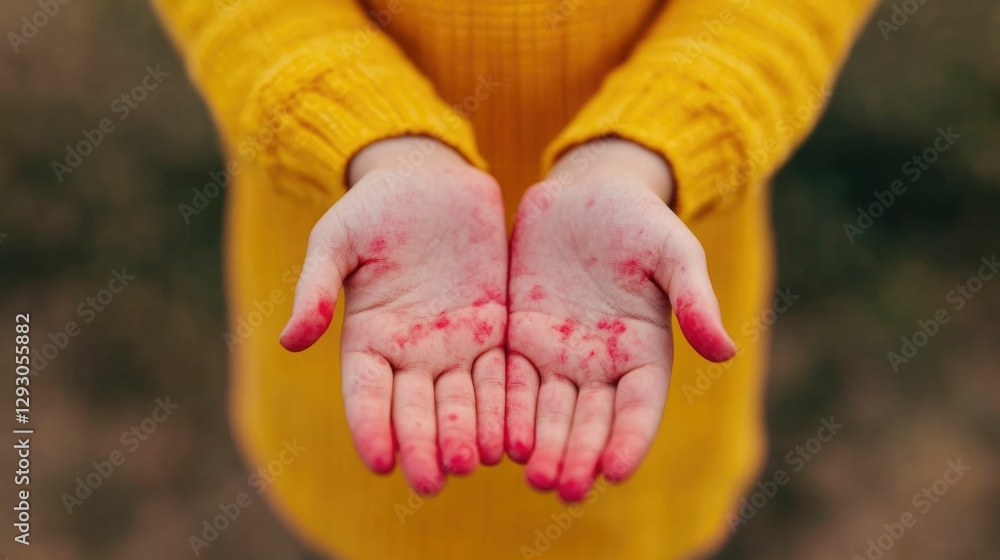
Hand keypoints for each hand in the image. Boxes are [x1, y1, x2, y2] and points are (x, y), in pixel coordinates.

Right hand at [279, 137, 507, 494]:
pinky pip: (502, 372)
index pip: (365, 394)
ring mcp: (455, 343)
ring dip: (466, 434)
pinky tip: (512, 434)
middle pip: (416, 408)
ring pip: (462, 399)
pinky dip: (505, 405)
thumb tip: (290, 341)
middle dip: (422, 445)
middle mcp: (411, 352)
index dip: (371, 427)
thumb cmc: (372, 206)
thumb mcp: (335, 240)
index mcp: (367, 338)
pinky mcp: (494, 327)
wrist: (428, 178)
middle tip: (430, 482)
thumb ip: (316, 288)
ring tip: (473, 465)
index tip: (381, 461)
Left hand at [505, 138, 735, 500]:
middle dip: (577, 455)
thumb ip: (694, 299)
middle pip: (589, 420)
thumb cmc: (640, 218)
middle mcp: (599, 364)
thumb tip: (725, 351)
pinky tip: (496, 436)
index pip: (638, 407)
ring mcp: (556, 353)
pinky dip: (505, 409)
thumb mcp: (674, 252)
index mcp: (643, 352)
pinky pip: (508, 378)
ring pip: (547, 409)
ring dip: (540, 444)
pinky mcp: (519, 335)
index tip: (614, 471)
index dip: (628, 440)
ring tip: (531, 476)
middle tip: (562, 489)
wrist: (587, 189)